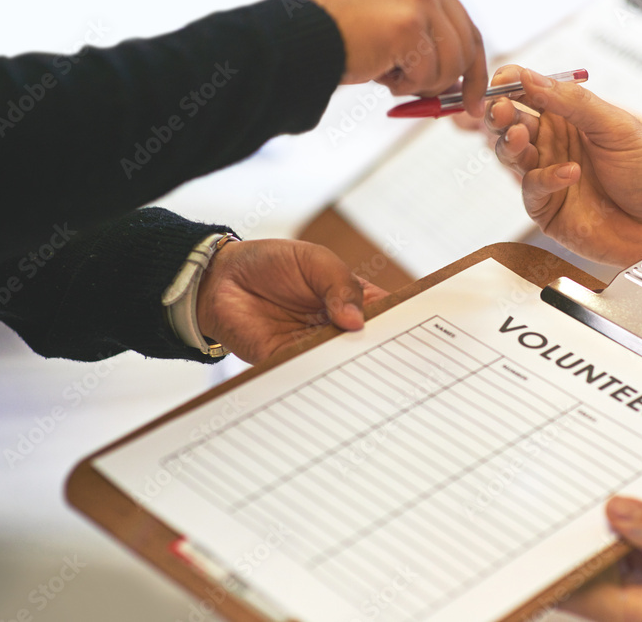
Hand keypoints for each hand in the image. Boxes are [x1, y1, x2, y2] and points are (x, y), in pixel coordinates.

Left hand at [195, 239, 388, 364]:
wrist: (219, 278)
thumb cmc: (270, 263)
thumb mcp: (314, 261)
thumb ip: (340, 284)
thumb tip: (357, 322)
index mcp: (353, 300)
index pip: (386, 316)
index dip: (404, 327)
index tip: (422, 339)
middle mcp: (338, 328)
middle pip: (369, 347)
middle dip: (384, 355)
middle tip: (402, 367)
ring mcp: (315, 347)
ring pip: (343, 365)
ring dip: (355, 371)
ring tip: (372, 376)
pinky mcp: (288, 363)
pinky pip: (309, 375)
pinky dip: (321, 380)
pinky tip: (334, 381)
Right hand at [302, 0, 486, 115]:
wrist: (307, 39)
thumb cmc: (344, 38)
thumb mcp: (396, 31)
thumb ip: (430, 45)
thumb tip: (462, 83)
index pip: (468, 30)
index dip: (474, 70)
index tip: (474, 100)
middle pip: (465, 51)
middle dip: (445, 82)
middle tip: (417, 92)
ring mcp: (420, 3)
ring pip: (450, 67)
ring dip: (420, 84)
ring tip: (388, 71)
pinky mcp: (409, 27)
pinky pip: (426, 75)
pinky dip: (403, 86)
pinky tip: (380, 71)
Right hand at [488, 66, 641, 265]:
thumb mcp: (617, 127)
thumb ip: (573, 102)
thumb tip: (530, 77)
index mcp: (569, 118)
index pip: (529, 93)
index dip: (511, 84)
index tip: (502, 81)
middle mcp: (554, 145)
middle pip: (512, 123)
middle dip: (501, 114)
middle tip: (501, 111)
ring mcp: (548, 177)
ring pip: (511, 155)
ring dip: (509, 143)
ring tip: (519, 136)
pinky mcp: (547, 211)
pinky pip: (532, 190)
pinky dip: (545, 179)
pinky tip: (570, 173)